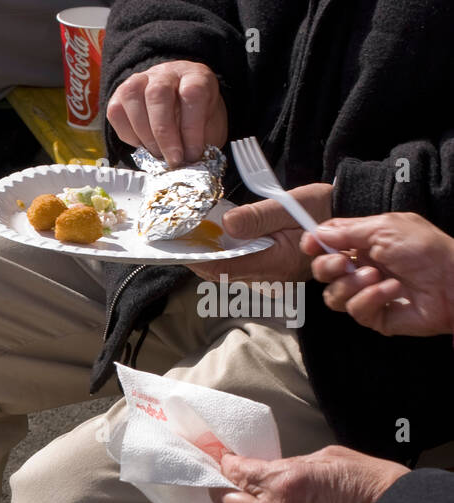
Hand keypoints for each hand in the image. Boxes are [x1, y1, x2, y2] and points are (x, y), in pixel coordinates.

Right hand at [107, 61, 226, 166]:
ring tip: (157, 154)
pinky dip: (128, 134)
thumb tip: (187, 162)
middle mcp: (166, 73)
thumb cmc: (196, 118)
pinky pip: (116, 112)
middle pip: (158, 95)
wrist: (180, 106)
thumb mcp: (209, 127)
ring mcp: (140, 80)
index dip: (191, 127)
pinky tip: (142, 144)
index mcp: (195, 76)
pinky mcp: (120, 94)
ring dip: (145, 135)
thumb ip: (200, 140)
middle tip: (172, 159)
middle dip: (164, 134)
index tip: (192, 153)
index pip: (192, 94)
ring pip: (133, 99)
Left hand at [189, 183, 333, 283]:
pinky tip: (216, 238)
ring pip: (228, 270)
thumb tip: (226, 223)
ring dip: (209, 255)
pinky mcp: (271, 269)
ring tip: (191, 236)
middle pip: (221, 272)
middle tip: (178, 239)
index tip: (178, 246)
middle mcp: (269, 275)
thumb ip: (258, 217)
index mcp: (274, 262)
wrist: (346, 217)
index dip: (196, 258)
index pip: (223, 268)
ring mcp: (270, 275)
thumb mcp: (291, 206)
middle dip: (197, 257)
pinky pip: (240, 266)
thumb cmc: (321, 209)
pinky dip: (224, 254)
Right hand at [300, 212, 453, 336]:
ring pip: (333, 295)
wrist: (453, 281)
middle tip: (344, 263)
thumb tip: (316, 233)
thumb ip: (347, 230)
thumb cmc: (427, 250)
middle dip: (328, 267)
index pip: (328, 244)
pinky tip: (391, 291)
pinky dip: (371, 298)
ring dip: (352, 284)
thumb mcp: (385, 228)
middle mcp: (363, 267)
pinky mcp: (374, 315)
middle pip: (323, 271)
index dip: (315, 244)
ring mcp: (367, 293)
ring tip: (377, 278)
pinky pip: (354, 310)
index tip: (311, 245)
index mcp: (366, 243)